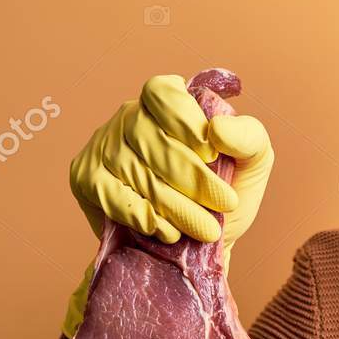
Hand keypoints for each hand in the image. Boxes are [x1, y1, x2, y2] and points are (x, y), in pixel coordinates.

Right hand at [62, 75, 272, 336]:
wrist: (200, 246)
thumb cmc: (226, 194)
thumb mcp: (251, 163)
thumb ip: (248, 137)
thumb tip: (217, 129)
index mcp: (167, 101)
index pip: (162, 93)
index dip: (184, 121)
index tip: (212, 153)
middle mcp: (129, 116)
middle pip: (149, 137)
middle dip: (192, 176)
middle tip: (224, 204)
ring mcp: (103, 146)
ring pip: (133, 170)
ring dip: (174, 204)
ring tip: (206, 228)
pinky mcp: (86, 177)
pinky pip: (108, 192)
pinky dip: (141, 214)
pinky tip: (167, 230)